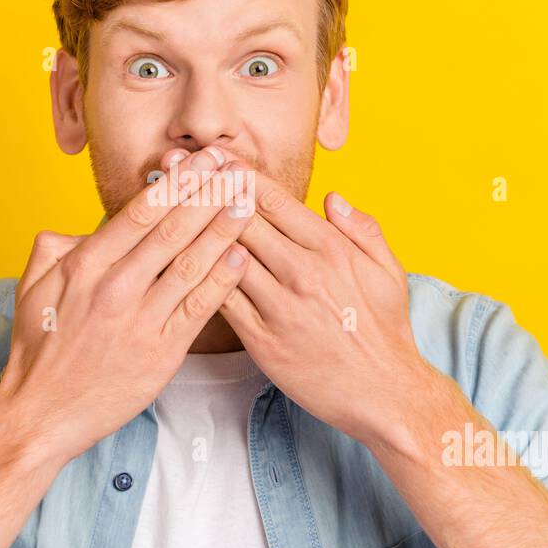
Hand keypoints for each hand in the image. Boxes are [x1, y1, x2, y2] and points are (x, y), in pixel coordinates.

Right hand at [0, 146, 256, 463]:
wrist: (41, 412)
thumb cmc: (38, 348)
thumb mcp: (31, 286)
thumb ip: (56, 247)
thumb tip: (84, 225)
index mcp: (84, 266)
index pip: (140, 213)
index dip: (177, 183)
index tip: (203, 161)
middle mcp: (114, 288)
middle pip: (171, 231)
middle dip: (208, 194)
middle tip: (237, 168)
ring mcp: (139, 321)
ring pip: (190, 265)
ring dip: (223, 229)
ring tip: (248, 201)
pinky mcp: (160, 353)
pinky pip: (198, 309)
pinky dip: (221, 280)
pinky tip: (241, 255)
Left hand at [155, 153, 439, 448]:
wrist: (383, 393)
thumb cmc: (383, 331)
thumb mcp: (387, 271)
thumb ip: (362, 228)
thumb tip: (332, 198)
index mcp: (330, 248)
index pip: (275, 199)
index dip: (240, 173)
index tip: (214, 153)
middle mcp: (303, 271)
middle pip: (241, 219)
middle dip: (204, 186)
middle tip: (171, 162)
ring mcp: (280, 306)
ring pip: (224, 255)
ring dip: (191, 226)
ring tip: (160, 202)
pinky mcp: (263, 340)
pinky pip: (221, 301)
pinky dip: (196, 278)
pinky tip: (171, 260)